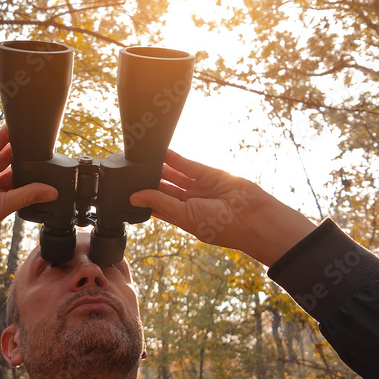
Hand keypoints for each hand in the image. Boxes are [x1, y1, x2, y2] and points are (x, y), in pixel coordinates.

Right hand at [0, 127, 56, 257]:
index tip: (53, 171)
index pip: (22, 191)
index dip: (35, 181)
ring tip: (34, 136)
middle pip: (14, 172)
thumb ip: (26, 195)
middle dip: (28, 163)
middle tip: (47, 150)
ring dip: (17, 147)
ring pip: (3, 157)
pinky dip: (2, 138)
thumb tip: (52, 192)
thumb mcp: (0, 206)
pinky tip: (15, 129)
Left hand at [129, 150, 316, 265]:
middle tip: (130, 171)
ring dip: (159, 167)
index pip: (158, 207)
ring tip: (141, 159)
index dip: (144, 199)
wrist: (252, 217)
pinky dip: (174, 158)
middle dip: (149, 181)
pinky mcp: (209, 174)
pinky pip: (188, 165)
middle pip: (164, 188)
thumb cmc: (220, 227)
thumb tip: (134, 197)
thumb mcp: (184, 216)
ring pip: (174, 175)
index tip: (126, 190)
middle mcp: (191, 203)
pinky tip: (159, 151)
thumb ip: (160, 202)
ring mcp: (200, 188)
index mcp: (183, 218)